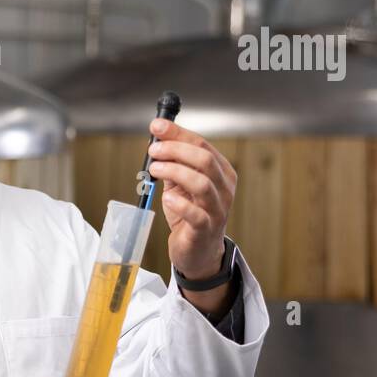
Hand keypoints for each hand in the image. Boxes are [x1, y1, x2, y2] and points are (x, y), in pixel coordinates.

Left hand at [146, 118, 237, 278]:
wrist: (198, 250)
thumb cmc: (190, 213)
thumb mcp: (180, 184)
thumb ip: (173, 164)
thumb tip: (157, 140)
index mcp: (221, 171)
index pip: (201, 144)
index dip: (177, 133)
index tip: (156, 126)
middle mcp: (224, 188)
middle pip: (203, 160)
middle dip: (175, 150)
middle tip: (152, 151)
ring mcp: (217, 209)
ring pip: (201, 183)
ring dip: (174, 171)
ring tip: (154, 170)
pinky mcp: (206, 229)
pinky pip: (195, 214)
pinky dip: (179, 203)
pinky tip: (166, 197)